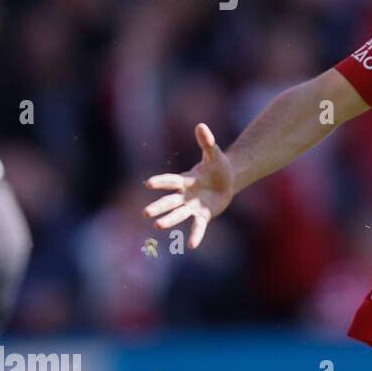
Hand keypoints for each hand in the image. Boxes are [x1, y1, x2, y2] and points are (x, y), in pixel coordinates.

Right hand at [142, 123, 233, 248]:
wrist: (226, 181)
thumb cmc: (217, 167)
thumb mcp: (214, 154)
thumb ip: (206, 142)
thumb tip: (201, 125)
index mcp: (186, 180)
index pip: (171, 181)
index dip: (161, 182)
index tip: (148, 183)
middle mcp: (186, 195)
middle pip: (170, 201)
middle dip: (159, 206)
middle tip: (145, 213)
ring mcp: (193, 206)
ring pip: (179, 214)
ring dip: (169, 219)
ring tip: (158, 225)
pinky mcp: (203, 215)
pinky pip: (198, 226)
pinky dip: (195, 235)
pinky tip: (191, 245)